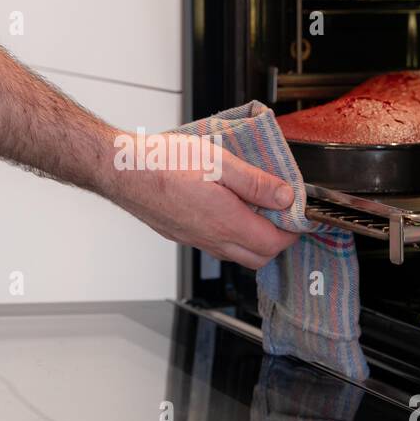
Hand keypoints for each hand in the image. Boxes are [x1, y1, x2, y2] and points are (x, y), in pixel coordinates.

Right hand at [112, 132, 299, 269]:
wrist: (122, 170)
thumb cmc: (163, 162)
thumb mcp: (219, 162)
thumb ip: (256, 182)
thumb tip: (285, 197)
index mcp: (226, 222)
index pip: (274, 244)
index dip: (293, 230)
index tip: (297, 212)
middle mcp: (212, 238)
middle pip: (259, 258)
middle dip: (278, 240)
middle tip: (282, 212)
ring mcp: (195, 240)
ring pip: (237, 254)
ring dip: (254, 240)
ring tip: (256, 208)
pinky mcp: (181, 235)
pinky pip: (216, 246)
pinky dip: (232, 236)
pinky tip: (227, 209)